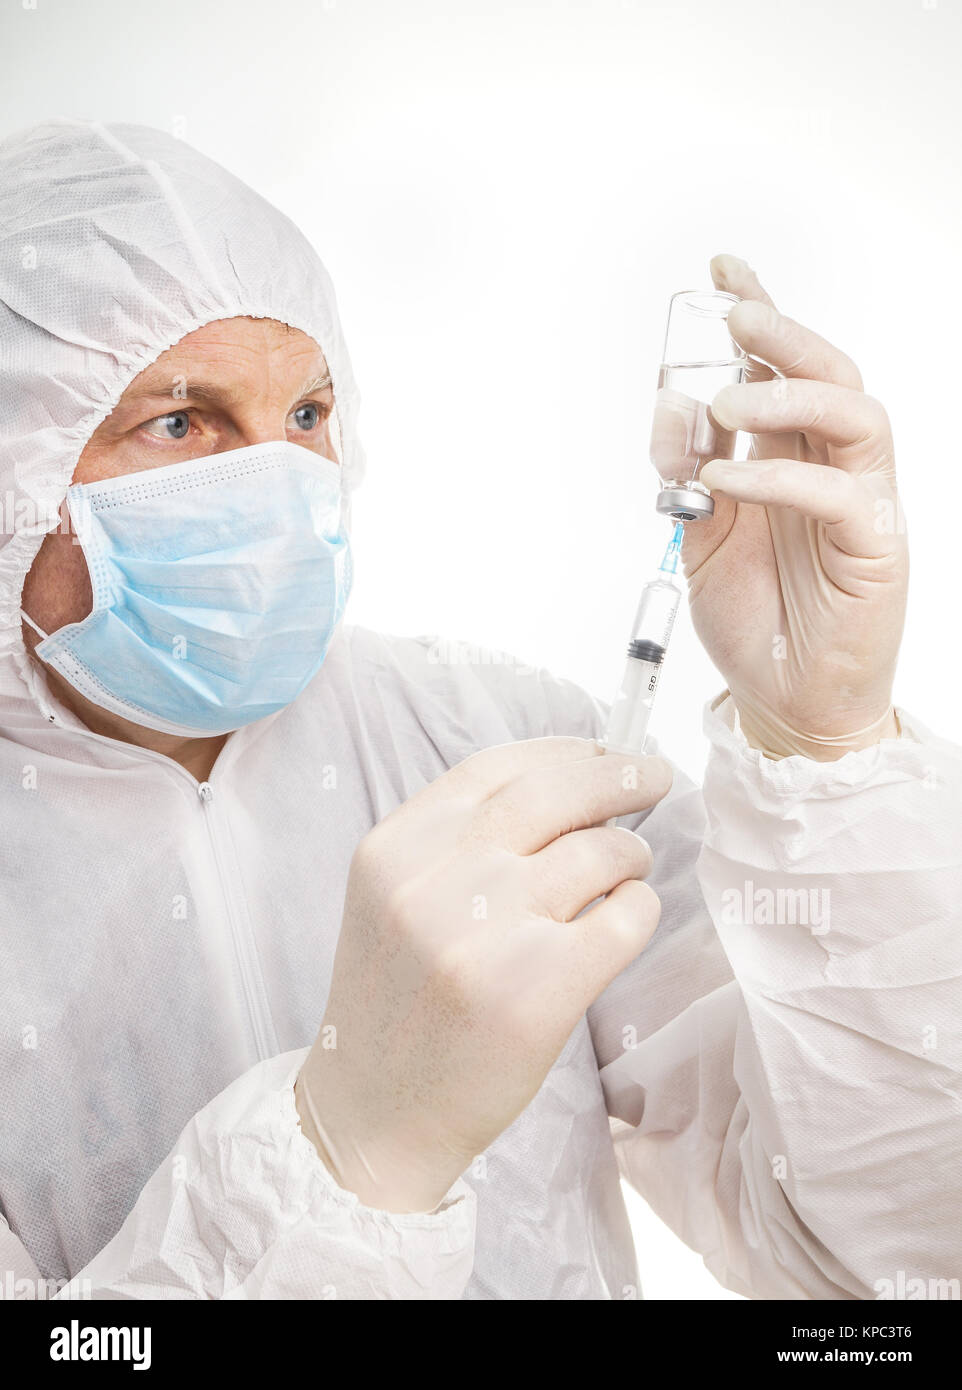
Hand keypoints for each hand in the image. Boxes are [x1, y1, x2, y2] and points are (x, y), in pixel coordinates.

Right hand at [295, 738, 670, 1212]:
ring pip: (601, 850)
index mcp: (395, 848)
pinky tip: (622, 922)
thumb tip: (575, 779)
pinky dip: (638, 910)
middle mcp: (436, 879)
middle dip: (622, 775)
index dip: (565, 751)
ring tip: (624, 876)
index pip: (498, 765)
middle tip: (658, 776)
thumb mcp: (396, 899)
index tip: (605, 752)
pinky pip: (626, 915)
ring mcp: (488, 932)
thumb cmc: (400, 1003)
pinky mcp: (539, 988)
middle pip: (558, 791)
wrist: (375, 1115)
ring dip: (629, 855)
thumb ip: (460, 839)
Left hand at [672, 255, 907, 759]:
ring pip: (853, 412)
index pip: (782, 372)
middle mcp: (831, 469)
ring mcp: (860, 503)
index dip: (760, 317)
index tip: (722, 272)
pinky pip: (838, 492)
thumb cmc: (756, 622)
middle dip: (782, 333)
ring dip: (788, 394)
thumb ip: (685, 476)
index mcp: (791, 459)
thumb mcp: (700, 541)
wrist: (785, 703)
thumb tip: (670, 405)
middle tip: (737, 311)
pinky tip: (727, 480)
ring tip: (727, 402)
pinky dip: (778, 477)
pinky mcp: (875, 546)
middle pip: (829, 372)